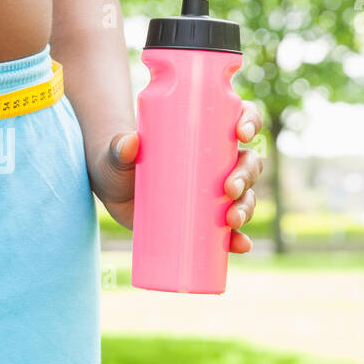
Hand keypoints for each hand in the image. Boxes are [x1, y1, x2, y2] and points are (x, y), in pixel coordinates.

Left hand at [91, 100, 264, 252]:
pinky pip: (231, 230)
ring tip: (232, 220)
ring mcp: (213, 192)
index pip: (238, 119)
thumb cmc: (120, 161)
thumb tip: (129, 143)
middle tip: (230, 188)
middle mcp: (217, 161)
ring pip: (245, 195)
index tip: (242, 132)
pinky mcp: (206, 220)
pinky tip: (241, 245)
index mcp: (205, 134)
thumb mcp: (117, 152)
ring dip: (246, 207)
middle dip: (246, 175)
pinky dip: (239, 239)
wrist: (113, 191)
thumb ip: (120, 147)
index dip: (250, 121)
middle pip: (248, 162)